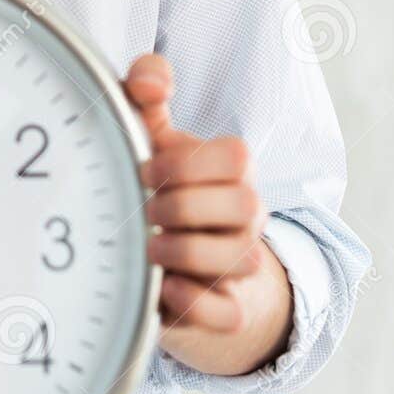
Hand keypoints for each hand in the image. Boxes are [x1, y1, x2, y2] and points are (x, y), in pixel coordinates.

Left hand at [123, 53, 291, 371]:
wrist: (178, 261)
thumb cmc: (164, 190)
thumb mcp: (152, 140)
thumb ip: (146, 95)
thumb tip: (150, 80)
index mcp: (233, 172)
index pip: (236, 155)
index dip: (187, 161)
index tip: (144, 170)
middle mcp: (248, 216)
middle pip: (246, 205)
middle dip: (185, 205)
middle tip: (145, 210)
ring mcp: (242, 265)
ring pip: (241, 259)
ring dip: (184, 251)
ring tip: (147, 248)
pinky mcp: (226, 311)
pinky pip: (229, 313)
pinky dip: (195, 301)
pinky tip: (164, 287)